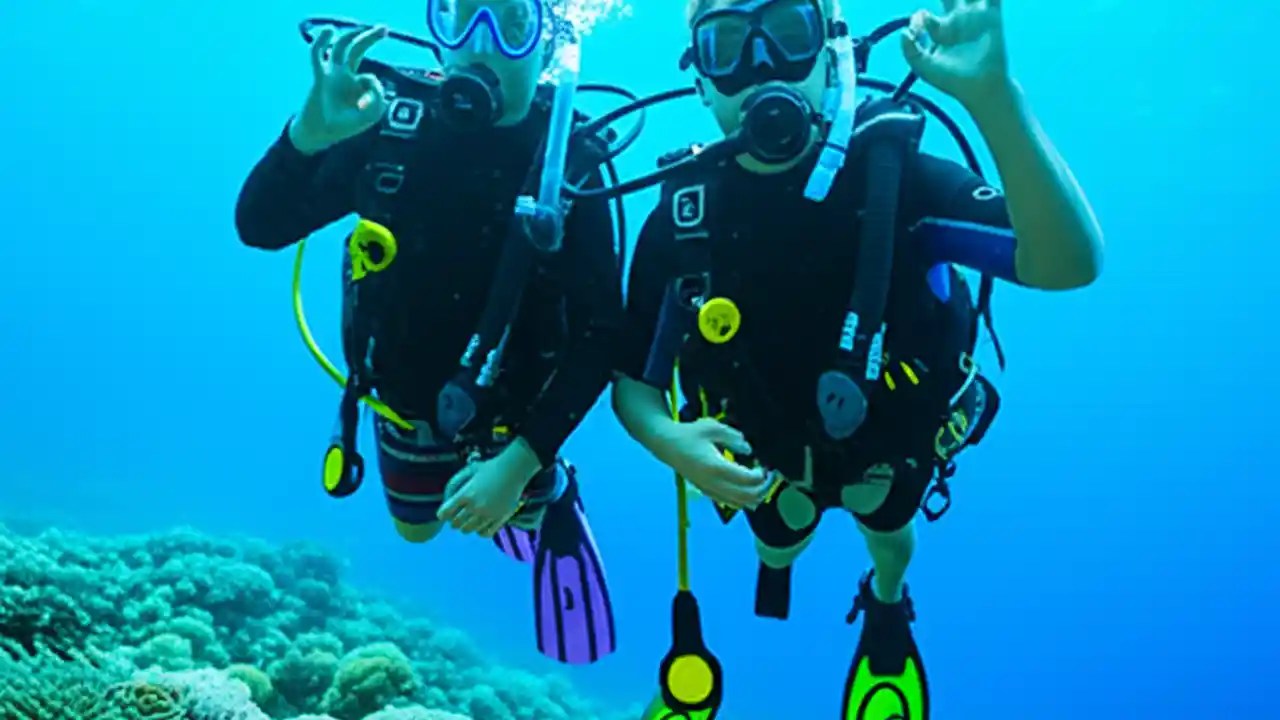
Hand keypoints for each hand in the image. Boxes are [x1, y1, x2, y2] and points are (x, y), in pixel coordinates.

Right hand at [289, 25, 390, 154]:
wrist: (320, 133)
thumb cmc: (344, 125)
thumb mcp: (368, 117)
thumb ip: (377, 101)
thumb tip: (369, 80)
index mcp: (359, 85)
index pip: (370, 79)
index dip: (372, 90)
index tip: (363, 107)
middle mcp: (346, 75)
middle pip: (358, 49)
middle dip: (371, 37)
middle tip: (384, 29)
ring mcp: (332, 73)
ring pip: (342, 47)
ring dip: (351, 35)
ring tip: (359, 29)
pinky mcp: (319, 76)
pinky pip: (317, 54)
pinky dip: (322, 42)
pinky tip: (329, 31)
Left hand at [439, 444, 540, 537]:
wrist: (514, 469)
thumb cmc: (491, 467)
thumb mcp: (470, 469)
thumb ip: (456, 482)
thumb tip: (447, 497)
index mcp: (465, 494)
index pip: (445, 513)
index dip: (443, 514)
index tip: (445, 512)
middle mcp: (475, 507)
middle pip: (455, 524)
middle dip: (454, 521)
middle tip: (458, 516)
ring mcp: (488, 514)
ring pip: (469, 530)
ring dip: (466, 526)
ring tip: (470, 520)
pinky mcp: (500, 519)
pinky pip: (485, 533)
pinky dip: (480, 531)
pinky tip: (482, 525)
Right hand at [658, 418, 772, 509]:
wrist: (667, 445)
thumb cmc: (690, 434)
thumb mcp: (713, 428)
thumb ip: (734, 438)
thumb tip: (749, 450)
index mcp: (715, 466)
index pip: (746, 479)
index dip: (761, 476)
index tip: (766, 466)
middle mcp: (713, 482)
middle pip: (746, 496)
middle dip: (762, 488)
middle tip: (770, 477)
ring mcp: (709, 489)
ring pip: (739, 503)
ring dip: (754, 496)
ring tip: (762, 484)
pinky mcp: (706, 492)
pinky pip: (729, 502)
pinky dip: (743, 499)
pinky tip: (749, 490)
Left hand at [901, 0, 1011, 109]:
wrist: (980, 87)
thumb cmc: (952, 81)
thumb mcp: (924, 68)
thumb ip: (910, 51)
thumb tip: (903, 32)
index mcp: (941, 33)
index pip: (925, 17)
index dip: (919, 18)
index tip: (920, 23)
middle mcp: (958, 22)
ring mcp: (975, 18)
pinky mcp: (992, 18)